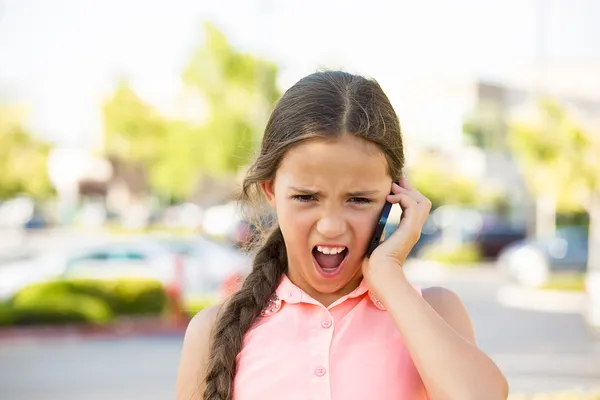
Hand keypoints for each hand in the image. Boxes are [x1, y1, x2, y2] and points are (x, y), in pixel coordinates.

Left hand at [362, 178, 431, 296]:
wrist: (380, 275)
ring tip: (391, 188)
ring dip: (406, 191)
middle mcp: (413, 229)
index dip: (406, 193)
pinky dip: (403, 197)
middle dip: (409, 188)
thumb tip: (371, 218)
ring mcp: (413, 229)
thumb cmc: (374, 264)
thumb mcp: (376, 239)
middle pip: (422, 201)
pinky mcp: (409, 230)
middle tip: (395, 181)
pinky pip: (413, 205)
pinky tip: (389, 198)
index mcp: (407, 231)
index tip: (393, 185)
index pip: (415, 206)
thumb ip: (378, 229)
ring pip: (421, 201)